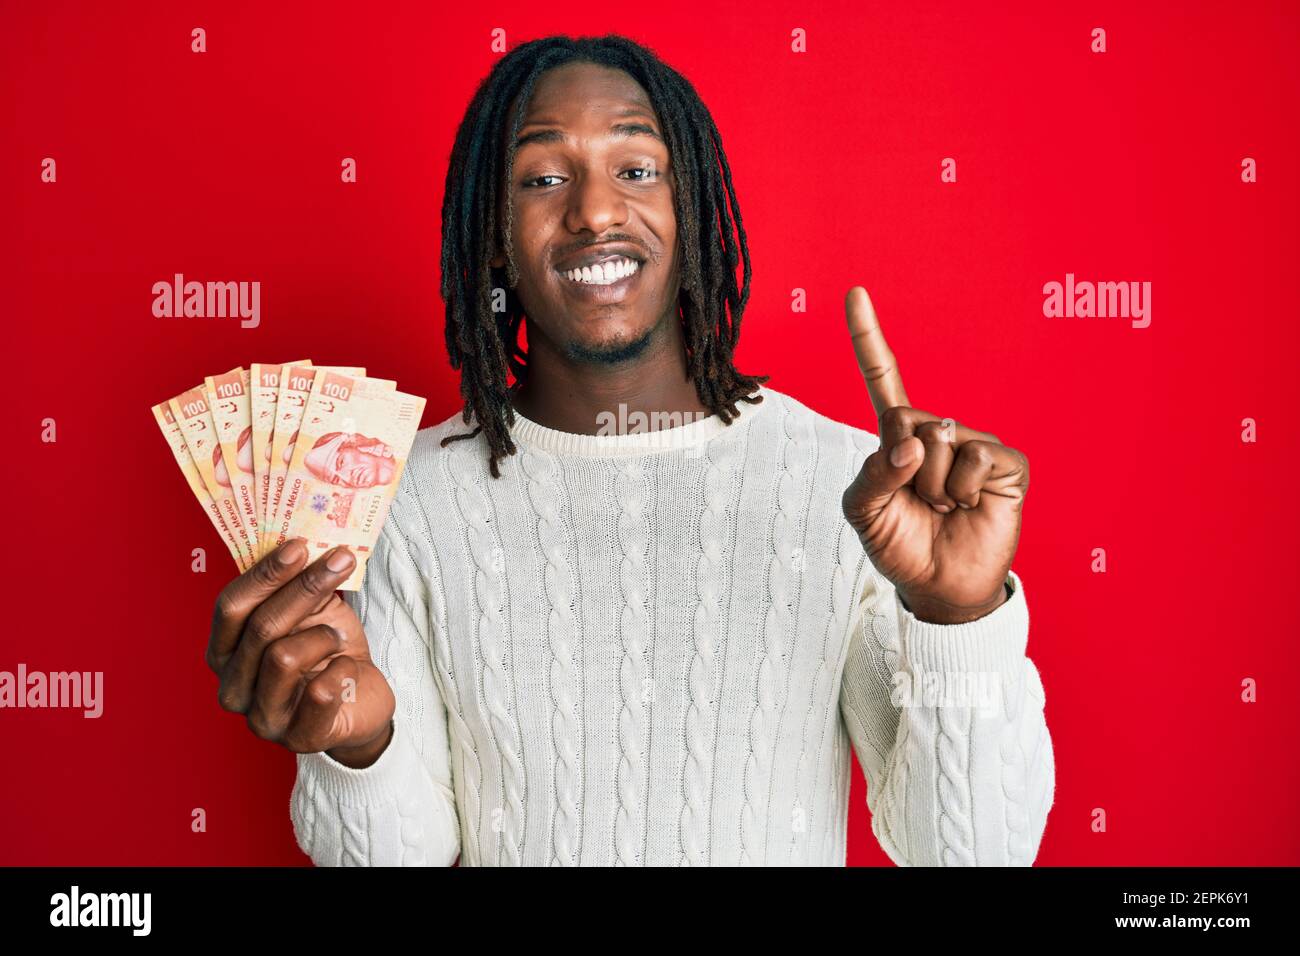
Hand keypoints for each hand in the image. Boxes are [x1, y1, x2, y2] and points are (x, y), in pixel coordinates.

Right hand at [207, 538, 395, 766]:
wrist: (362, 699)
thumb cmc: (328, 651)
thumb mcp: (312, 611)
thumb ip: (296, 583)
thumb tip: (305, 539)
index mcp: (225, 652)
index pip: (230, 607)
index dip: (264, 574)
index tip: (299, 545)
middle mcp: (233, 687)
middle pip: (261, 628)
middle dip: (305, 587)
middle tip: (341, 559)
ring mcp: (262, 718)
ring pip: (283, 657)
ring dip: (323, 636)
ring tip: (340, 635)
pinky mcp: (298, 739)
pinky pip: (318, 692)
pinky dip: (342, 670)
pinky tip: (347, 669)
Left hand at [841, 287, 1028, 624]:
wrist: (939, 586)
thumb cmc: (899, 544)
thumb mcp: (863, 511)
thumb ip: (871, 473)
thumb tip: (912, 443)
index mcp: (897, 436)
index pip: (882, 379)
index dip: (868, 336)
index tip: (854, 292)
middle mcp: (936, 430)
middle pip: (904, 419)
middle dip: (902, 468)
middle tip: (918, 500)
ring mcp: (972, 443)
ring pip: (937, 439)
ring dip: (932, 486)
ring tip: (943, 507)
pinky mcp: (1004, 463)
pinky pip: (973, 457)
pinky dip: (961, 490)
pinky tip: (968, 507)